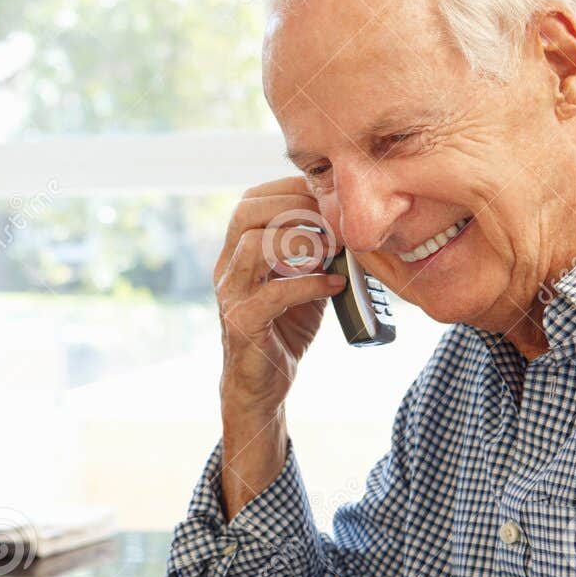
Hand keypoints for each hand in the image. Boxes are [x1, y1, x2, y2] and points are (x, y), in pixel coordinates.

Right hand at [213, 177, 342, 417]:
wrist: (263, 386)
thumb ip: (315, 254)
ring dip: (300, 241)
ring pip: (253, 244)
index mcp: (237, 253)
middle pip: (246, 213)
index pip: (251, 201)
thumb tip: (347, 226)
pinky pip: (275, 292)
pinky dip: (310, 283)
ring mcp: (232, 295)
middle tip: (330, 220)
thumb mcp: (303, 282)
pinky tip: (334, 285)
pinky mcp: (243, 322)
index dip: (288, 190)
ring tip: (331, 250)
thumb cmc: (283, 330)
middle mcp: (228, 269)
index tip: (325, 195)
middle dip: (293, 207)